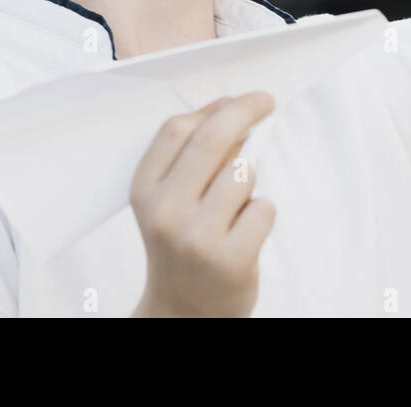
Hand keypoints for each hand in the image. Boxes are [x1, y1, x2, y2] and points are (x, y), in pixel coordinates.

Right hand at [129, 91, 276, 317]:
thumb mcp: (169, 201)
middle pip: (212, 140)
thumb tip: (232, 109)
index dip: (214, 107)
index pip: (177, 130)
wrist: (183, 313)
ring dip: (249, 182)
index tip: (239, 98)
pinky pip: (263, 207)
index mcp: (144, 191)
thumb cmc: (183, 245)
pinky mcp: (230, 260)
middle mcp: (165, 213)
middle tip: (266, 101)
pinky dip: (261, 213)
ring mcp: (197, 238)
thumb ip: (193, 158)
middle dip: (245, 111)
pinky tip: (244, 234)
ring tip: (233, 210)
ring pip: (243, 173)